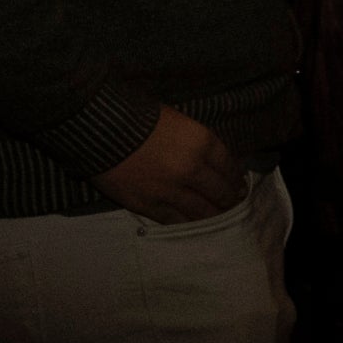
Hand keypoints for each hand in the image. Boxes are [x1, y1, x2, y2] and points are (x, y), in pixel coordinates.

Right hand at [94, 105, 242, 223]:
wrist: (102, 130)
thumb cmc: (141, 119)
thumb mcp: (182, 123)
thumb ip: (200, 144)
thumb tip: (217, 163)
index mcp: (203, 143)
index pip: (230, 166)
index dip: (236, 178)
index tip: (240, 184)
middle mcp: (192, 169)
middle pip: (220, 192)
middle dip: (230, 199)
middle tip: (235, 204)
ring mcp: (170, 190)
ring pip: (201, 211)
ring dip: (214, 216)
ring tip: (220, 217)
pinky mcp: (148, 204)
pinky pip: (175, 220)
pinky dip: (188, 222)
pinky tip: (195, 223)